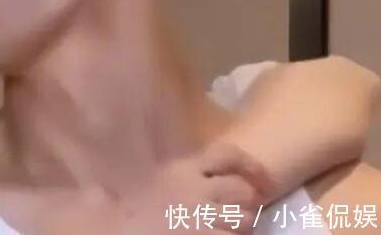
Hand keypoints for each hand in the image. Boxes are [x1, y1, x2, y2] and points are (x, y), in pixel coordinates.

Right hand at [121, 142, 275, 233]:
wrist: (118, 226)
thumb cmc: (132, 206)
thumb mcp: (157, 180)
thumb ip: (181, 175)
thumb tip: (205, 175)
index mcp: (183, 169)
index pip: (226, 154)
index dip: (250, 163)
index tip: (262, 177)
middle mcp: (197, 189)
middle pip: (242, 189)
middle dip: (249, 202)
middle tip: (243, 211)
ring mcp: (202, 217)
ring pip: (246, 220)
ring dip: (243, 227)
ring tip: (231, 230)